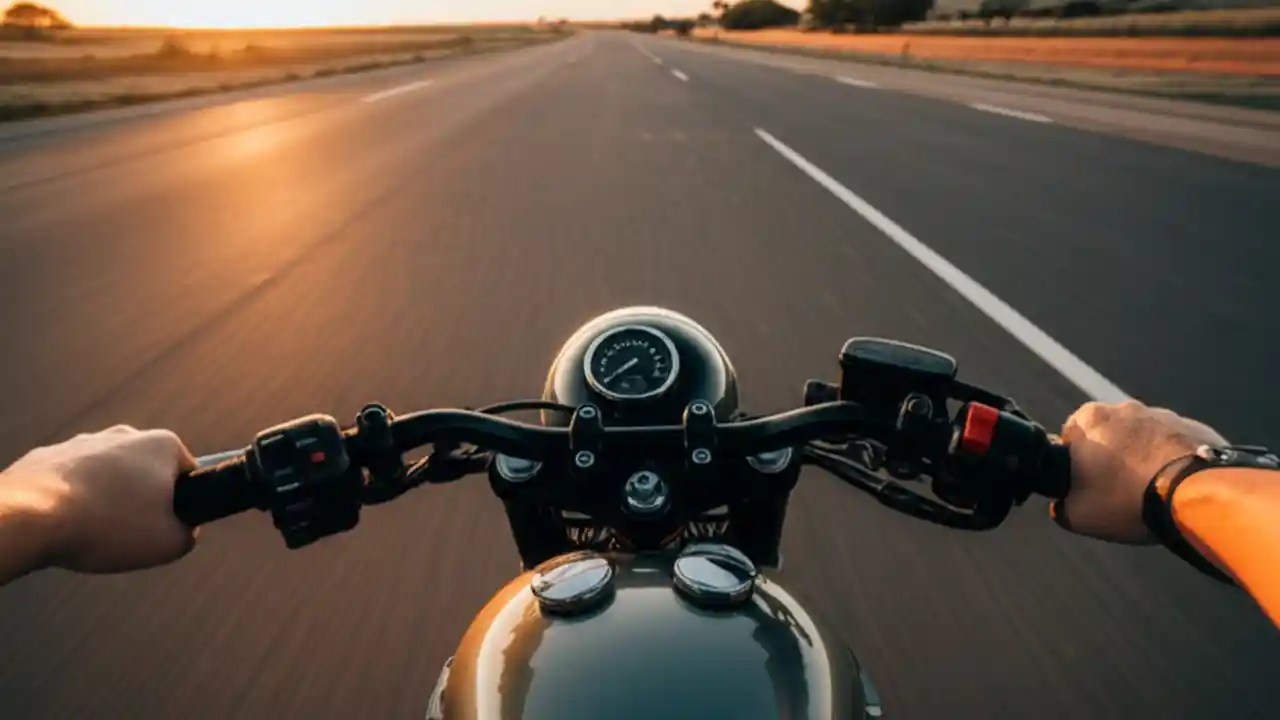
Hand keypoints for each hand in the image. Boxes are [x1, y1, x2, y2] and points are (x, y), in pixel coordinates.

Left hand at [0, 426, 196, 573]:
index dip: (182, 506)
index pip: (188, 475)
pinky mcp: (46, 457)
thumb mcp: (171, 543)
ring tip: (93, 532)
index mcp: (163, 444)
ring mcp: (82, 443)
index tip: (166, 527)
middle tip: (131, 532)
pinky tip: (65, 525)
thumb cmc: (109, 526)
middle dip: (142, 500)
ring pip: (106, 478)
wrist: (31, 517)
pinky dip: (71, 502)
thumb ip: (188, 533)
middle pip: (146, 474)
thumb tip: (182, 530)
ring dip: (106, 501)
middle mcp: (125, 434)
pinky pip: (70, 483)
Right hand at [1051, 400, 1225, 542]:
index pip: (1068, 438)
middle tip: (1118, 491)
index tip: (1085, 486)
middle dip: (1110, 458)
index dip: (1074, 465)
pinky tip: (1176, 488)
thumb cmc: (1129, 499)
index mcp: (1089, 420)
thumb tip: (1062, 505)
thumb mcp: (1077, 515)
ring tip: (1152, 493)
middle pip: (1107, 435)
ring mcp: (1164, 415)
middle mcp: (1124, 408)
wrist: (1199, 495)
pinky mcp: (1195, 427)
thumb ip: (1061, 506)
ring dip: (1143, 459)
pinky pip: (1175, 445)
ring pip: (1143, 439)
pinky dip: (1173, 462)